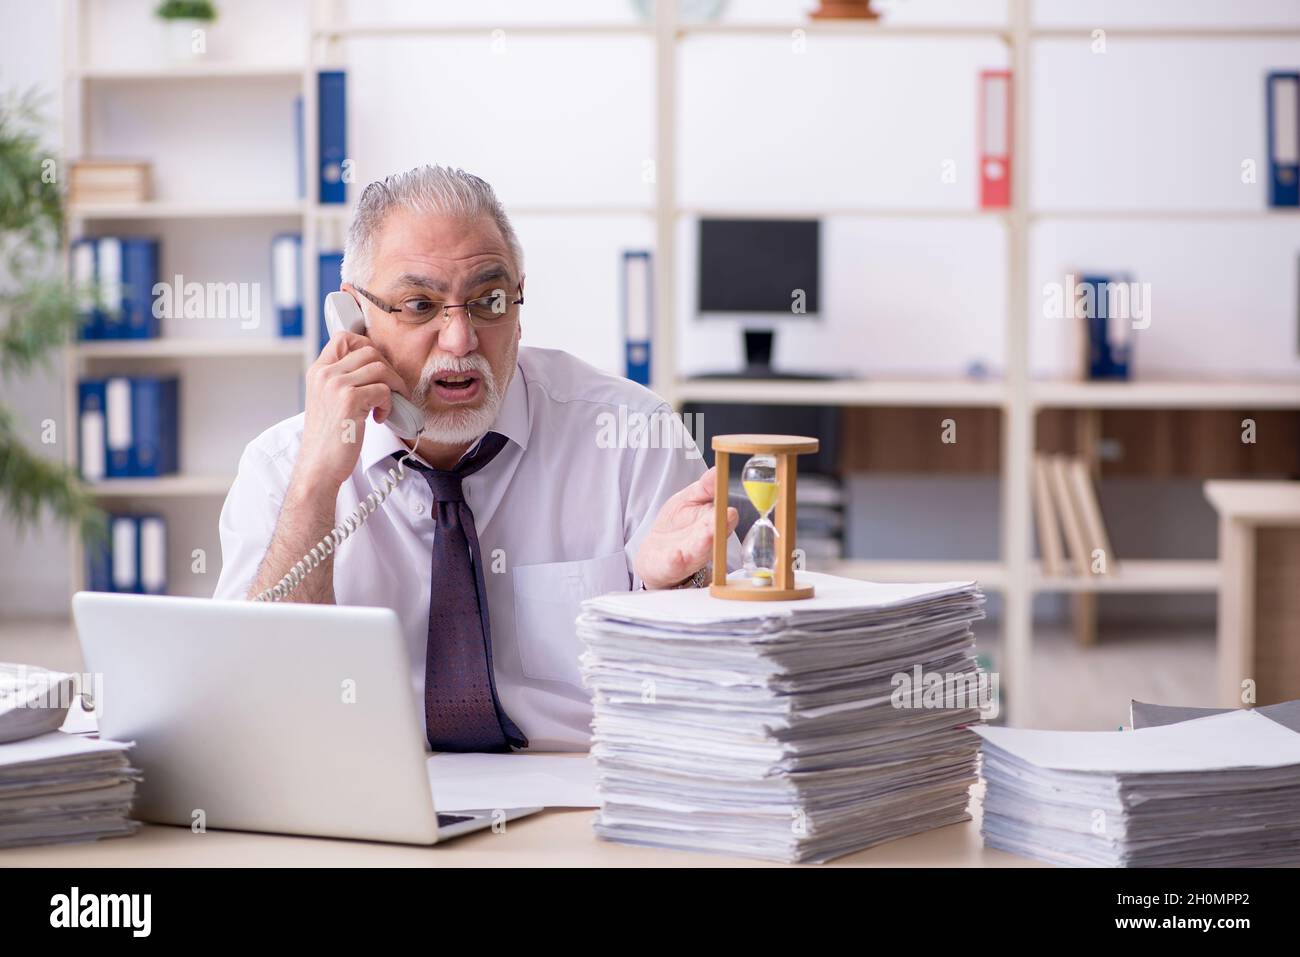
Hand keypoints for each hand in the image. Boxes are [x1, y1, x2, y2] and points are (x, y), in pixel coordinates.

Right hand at [297, 330, 413, 488]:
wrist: (319, 466)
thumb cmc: (329, 438)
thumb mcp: (328, 401)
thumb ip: (344, 381)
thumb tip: (376, 368)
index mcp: (318, 371)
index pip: (343, 338)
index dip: (367, 345)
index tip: (378, 364)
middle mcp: (324, 374)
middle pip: (369, 350)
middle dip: (388, 369)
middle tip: (391, 389)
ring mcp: (336, 385)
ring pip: (380, 368)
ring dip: (394, 386)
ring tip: (388, 404)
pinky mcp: (350, 400)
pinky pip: (384, 389)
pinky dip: (389, 404)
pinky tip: (380, 417)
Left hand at [633, 466, 737, 589]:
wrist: (656, 554)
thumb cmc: (677, 525)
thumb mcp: (688, 499)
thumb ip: (704, 487)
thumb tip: (716, 471)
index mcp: (713, 524)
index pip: (725, 519)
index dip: (727, 515)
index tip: (729, 509)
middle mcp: (707, 542)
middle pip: (715, 535)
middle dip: (719, 528)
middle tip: (726, 518)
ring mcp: (690, 555)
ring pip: (700, 551)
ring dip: (705, 544)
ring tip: (708, 535)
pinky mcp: (672, 565)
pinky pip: (676, 564)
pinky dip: (677, 560)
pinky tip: (677, 555)